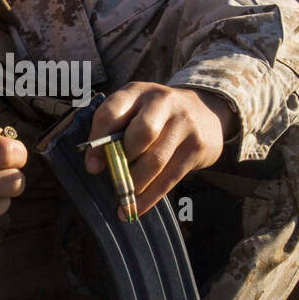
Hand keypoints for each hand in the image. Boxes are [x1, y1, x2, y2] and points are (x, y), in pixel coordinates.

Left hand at [84, 84, 231, 216]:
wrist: (206, 110)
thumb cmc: (157, 115)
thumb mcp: (136, 108)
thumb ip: (116, 128)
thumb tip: (97, 165)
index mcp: (138, 91)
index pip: (112, 112)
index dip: (98, 141)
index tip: (92, 167)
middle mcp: (163, 101)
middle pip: (141, 133)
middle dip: (123, 161)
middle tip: (113, 179)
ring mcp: (184, 123)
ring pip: (155, 160)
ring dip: (135, 184)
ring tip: (123, 198)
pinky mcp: (197, 146)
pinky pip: (169, 177)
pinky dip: (150, 197)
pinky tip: (136, 208)